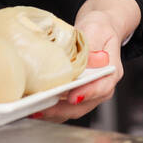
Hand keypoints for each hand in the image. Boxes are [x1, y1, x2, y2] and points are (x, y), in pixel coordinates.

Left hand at [32, 0, 136, 122]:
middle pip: (83, 106)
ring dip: (52, 113)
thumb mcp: (97, 29)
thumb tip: (89, 59)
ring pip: (71, 110)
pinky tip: (33, 104)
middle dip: (61, 109)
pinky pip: (62, 107)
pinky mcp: (74, 94)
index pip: (102, 87)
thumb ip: (93, 44)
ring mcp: (87, 93)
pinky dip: (49, 109)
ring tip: (32, 109)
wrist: (96, 30)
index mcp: (110, 72)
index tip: (72, 97)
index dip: (88, 94)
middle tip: (42, 107)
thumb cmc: (99, 28)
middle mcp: (100, 87)